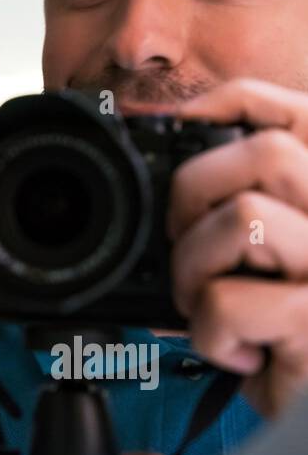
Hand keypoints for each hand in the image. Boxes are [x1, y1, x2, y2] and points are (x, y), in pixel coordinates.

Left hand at [169, 79, 307, 419]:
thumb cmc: (287, 340)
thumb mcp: (265, 269)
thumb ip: (232, 219)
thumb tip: (160, 182)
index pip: (294, 112)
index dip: (228, 102)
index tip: (163, 120)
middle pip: (264, 154)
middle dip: (193, 198)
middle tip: (183, 249)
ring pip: (242, 220)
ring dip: (193, 272)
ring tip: (210, 309)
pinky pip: (229, 303)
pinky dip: (208, 334)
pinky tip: (238, 352)